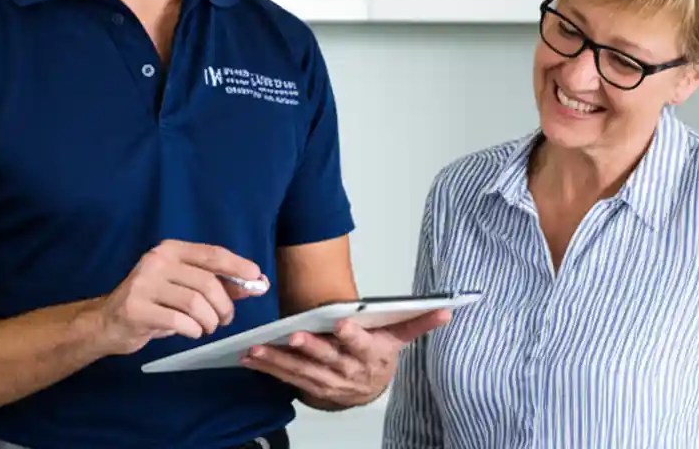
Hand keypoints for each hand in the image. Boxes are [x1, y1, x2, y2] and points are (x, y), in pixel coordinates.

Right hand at [94, 240, 265, 354]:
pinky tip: (191, 332)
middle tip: (225, 320)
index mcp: (171, 250)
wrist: (109, 323)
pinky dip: (193, 330)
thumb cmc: (155, 304)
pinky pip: (179, 321)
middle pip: (207, 283)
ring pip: (195, 303)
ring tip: (207, 327)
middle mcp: (156, 261)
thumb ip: (221, 284)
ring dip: (210, 321)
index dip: (238, 266)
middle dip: (224, 305)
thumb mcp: (187, 290)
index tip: (257, 277)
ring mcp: (144, 284)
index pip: (212, 254)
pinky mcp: (136, 308)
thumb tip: (258, 283)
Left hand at [240, 310, 450, 408]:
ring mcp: (327, 382)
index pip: (362, 345)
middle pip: (328, 359)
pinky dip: (268, 368)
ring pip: (302, 371)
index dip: (353, 336)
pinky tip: (250, 358)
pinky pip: (286, 378)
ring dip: (280, 360)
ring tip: (259, 348)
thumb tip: (447, 309)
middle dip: (311, 348)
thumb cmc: (380, 355)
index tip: (342, 324)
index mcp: (371, 356)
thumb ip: (419, 322)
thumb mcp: (401, 338)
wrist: (369, 389)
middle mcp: (348, 372)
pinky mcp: (309, 387)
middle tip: (294, 335)